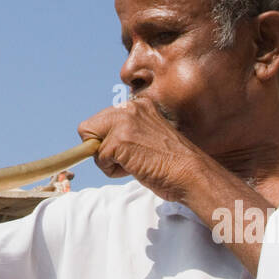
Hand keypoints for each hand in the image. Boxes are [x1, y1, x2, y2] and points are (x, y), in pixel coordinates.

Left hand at [77, 97, 202, 203]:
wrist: (190, 173)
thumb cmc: (171, 163)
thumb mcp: (147, 136)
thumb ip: (125, 132)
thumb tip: (93, 144)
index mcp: (138, 105)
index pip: (102, 119)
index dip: (105, 140)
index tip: (122, 151)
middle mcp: (129, 108)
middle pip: (88, 128)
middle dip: (101, 149)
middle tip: (127, 159)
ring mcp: (123, 122)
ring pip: (92, 145)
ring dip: (108, 161)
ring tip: (135, 163)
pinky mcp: (119, 140)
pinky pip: (100, 160)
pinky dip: (113, 170)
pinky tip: (135, 168)